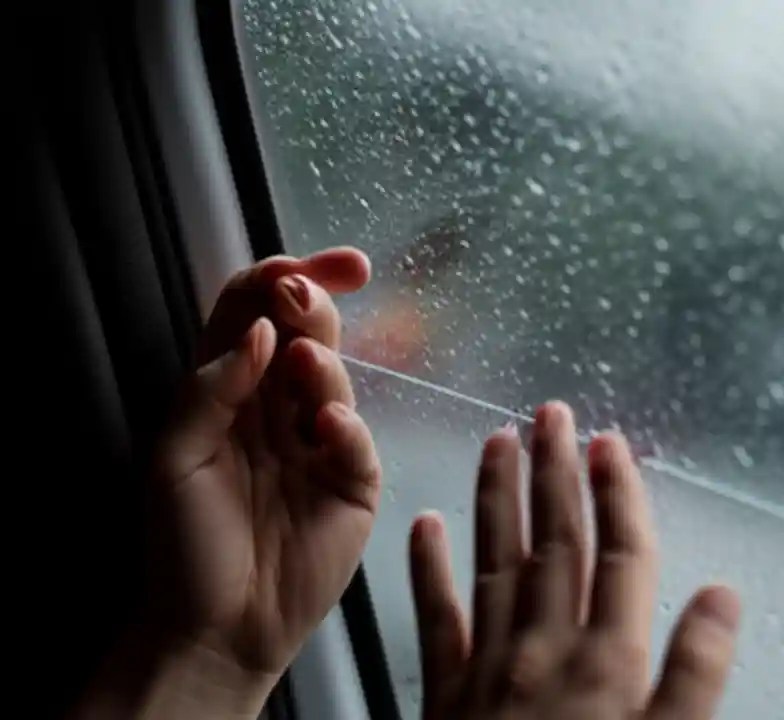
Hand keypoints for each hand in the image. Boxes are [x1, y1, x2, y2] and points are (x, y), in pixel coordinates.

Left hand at [72, 248, 382, 718]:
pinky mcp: (353, 483)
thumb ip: (212, 387)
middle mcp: (278, 407)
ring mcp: (320, 443)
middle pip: (303, 330)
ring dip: (322, 361)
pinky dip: (348, 425)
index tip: (298, 267)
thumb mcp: (174, 456)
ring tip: (303, 364)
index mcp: (230, 391)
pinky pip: (359, 441)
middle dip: (313, 300)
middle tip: (308, 291)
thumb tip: (260, 327)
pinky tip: (327, 427)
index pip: (257, 312)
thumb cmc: (185, 542)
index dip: (279, 278)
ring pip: (333, 376)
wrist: (213, 627)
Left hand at [410, 402, 740, 719]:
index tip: (614, 443)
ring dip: (497, 497)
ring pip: (497, 562)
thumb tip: (724, 596)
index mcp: (609, 664)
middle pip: (557, 543)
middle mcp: (548, 650)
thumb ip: (697, 677)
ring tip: (498, 440)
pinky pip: (435, 618)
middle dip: (557, 472)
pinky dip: (427, 568)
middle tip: (552, 413)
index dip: (620, 496)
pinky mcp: (445, 695)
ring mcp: (490, 669)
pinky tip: (421, 525)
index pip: (620, 558)